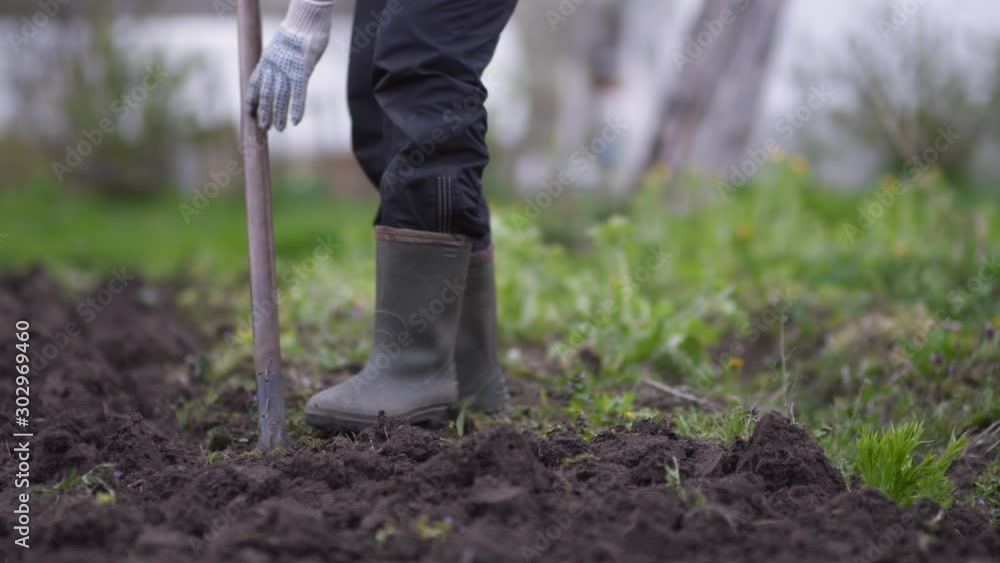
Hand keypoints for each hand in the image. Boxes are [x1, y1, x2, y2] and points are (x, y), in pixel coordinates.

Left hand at [246, 0, 334, 131]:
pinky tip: (296, 121)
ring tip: (279, 129)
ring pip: (280, 98)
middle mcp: (273, 68)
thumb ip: (279, 63)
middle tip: (265, 128)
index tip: (251, 113)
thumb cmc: (297, 33)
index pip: (254, 85)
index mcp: (266, 61)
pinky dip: (297, 108)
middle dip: (265, 113)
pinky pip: (298, 94)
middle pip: (265, 95)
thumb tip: (282, 73)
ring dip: (279, 115)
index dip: (252, 100)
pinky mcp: (301, 72)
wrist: (305, 22)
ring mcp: (286, 70)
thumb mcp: (282, 48)